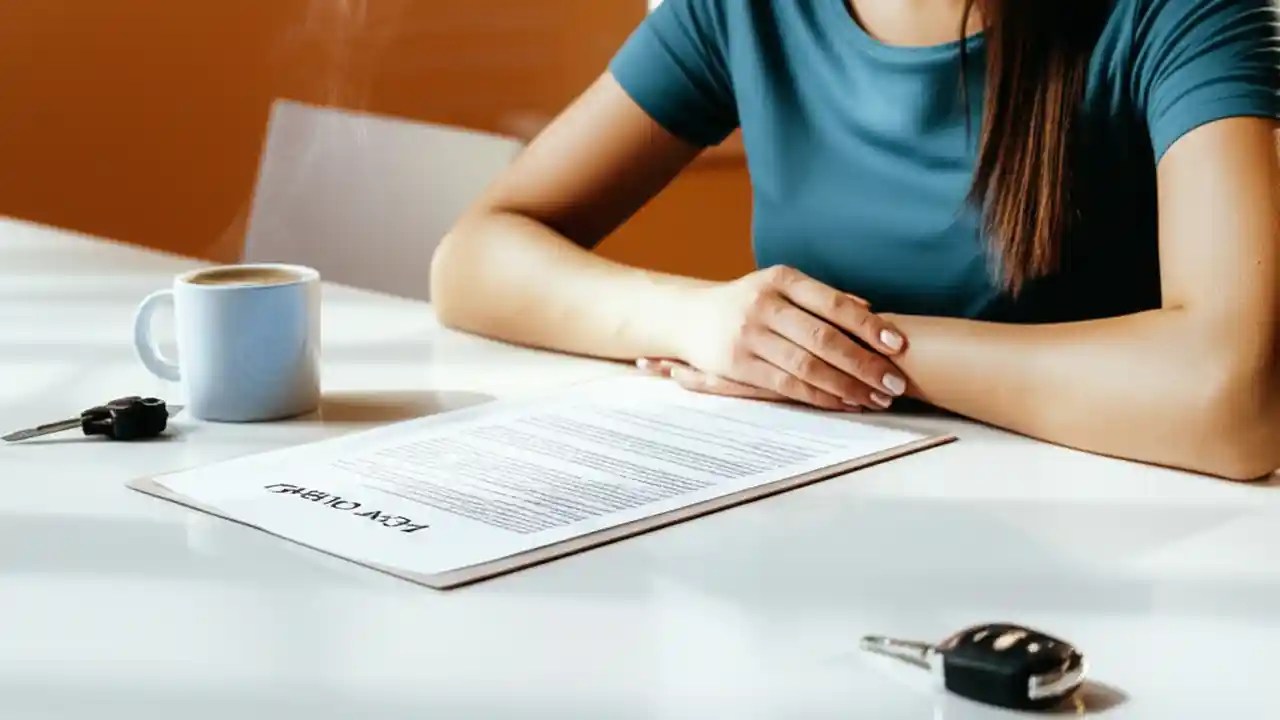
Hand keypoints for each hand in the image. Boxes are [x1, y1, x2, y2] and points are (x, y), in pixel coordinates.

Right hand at [655, 265, 908, 410]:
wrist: (689, 317)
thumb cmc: (747, 303)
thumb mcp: (780, 288)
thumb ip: (822, 300)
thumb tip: (871, 311)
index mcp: (781, 279)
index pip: (834, 304)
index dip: (868, 326)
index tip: (898, 345)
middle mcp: (764, 305)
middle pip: (824, 339)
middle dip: (865, 364)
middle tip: (894, 383)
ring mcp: (749, 336)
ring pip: (808, 367)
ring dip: (847, 387)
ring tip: (876, 398)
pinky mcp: (738, 365)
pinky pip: (788, 386)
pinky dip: (821, 397)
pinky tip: (844, 403)